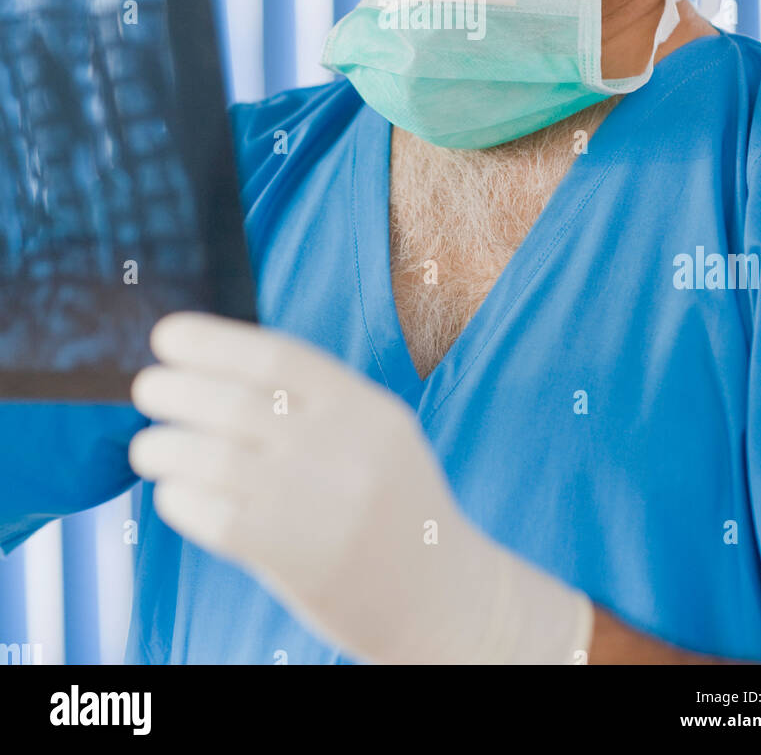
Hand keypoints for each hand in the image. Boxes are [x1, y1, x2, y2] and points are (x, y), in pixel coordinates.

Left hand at [129, 311, 592, 664]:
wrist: (441, 596)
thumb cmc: (395, 506)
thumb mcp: (378, 431)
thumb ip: (315, 399)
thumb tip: (219, 365)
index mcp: (364, 406)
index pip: (275, 356)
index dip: (211, 340)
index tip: (167, 336)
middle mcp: (341, 446)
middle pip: (233, 402)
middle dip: (174, 388)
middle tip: (147, 388)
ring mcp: (318, 503)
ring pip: (212, 457)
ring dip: (163, 445)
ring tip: (148, 446)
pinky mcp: (295, 556)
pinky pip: (213, 515)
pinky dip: (178, 498)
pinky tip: (172, 492)